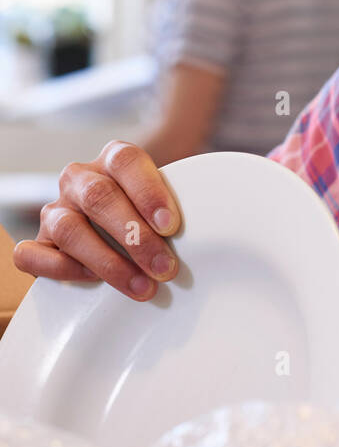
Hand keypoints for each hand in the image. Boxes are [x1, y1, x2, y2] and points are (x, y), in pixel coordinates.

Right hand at [13, 141, 181, 301]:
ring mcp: (54, 209)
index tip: (170, 226)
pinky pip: (33, 254)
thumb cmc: (146, 217)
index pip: (126, 161)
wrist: (114, 226)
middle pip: (100, 197)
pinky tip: (93, 282)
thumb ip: (170, 213)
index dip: (148, 191)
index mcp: (112, 160)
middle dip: (136, 237)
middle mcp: (79, 179)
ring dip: (109, 261)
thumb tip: (198, 243)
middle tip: (164, 267)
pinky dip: (64, 269)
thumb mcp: (160, 205)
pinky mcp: (37, 242)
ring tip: (143, 286)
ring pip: (69, 228)